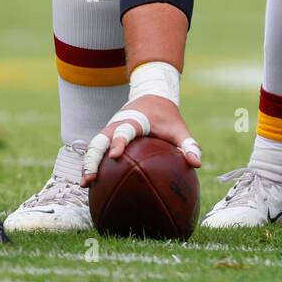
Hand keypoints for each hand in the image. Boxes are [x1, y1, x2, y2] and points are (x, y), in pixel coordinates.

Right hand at [81, 94, 200, 184]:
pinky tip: (91, 184)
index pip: (125, 130)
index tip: (116, 155)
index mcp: (136, 119)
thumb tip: (196, 165)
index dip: (119, 141)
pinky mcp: (106, 135)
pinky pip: (96, 150)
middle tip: (90, 178)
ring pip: (94, 146)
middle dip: (93, 158)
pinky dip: (91, 164)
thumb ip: (187, 145)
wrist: (152, 96)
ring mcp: (109, 129)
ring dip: (88, 163)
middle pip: (101, 140)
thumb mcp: (179, 129)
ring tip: (85, 185)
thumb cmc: (167, 116)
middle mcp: (118, 123)